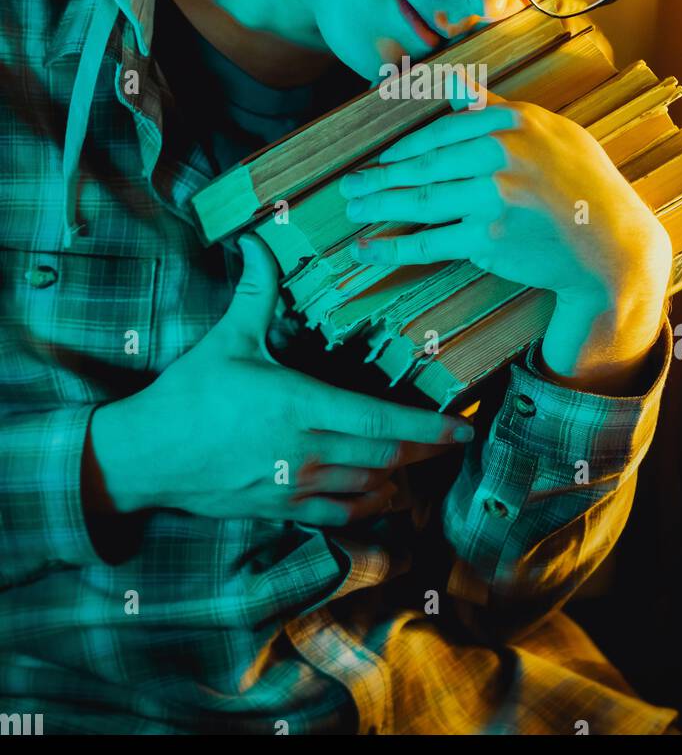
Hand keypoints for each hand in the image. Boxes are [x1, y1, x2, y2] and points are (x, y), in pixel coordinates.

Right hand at [86, 235, 471, 523]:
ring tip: (416, 466)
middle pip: (385, 457)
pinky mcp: (280, 508)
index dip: (427, 429)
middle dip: (423, 451)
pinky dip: (366, 507)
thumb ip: (256, 290)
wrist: (147, 455)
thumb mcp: (228, 337)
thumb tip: (257, 240)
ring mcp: (296, 484)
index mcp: (302, 404)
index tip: (460, 431)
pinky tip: (379, 498)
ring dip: (397, 478)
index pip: (380, 421)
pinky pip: (338, 514)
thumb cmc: (190, 394)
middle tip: (450, 444)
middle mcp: (308, 448)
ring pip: (367, 487)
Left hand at [338, 85, 671, 385]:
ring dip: (377, 206)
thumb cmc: (584, 185)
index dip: (405, 149)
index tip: (383, 161)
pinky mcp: (486, 238)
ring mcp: (490, 197)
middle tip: (350, 186)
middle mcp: (498, 155)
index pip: (442, 132)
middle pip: (423, 166)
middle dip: (379, 178)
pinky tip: (367, 248)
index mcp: (512, 122)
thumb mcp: (552, 132)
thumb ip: (497, 110)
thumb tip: (452, 85)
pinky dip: (392, 247)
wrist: (612, 245)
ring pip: (419, 201)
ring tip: (353, 208)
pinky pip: (429, 241)